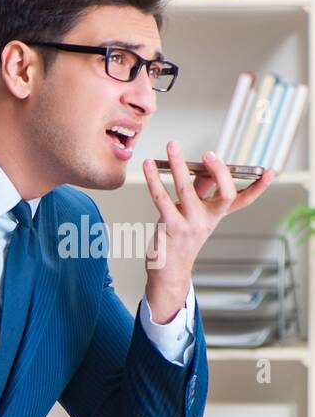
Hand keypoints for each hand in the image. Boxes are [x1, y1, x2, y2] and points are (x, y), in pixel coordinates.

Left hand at [141, 141, 274, 321]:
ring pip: (187, 190)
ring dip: (178, 165)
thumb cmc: (179, 239)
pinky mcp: (171, 227)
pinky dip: (154, 180)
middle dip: (219, 171)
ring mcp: (191, 224)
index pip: (243, 201)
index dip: (258, 188)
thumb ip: (199, 192)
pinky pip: (162, 198)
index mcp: (217, 216)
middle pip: (224, 193)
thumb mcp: (194, 215)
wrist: (168, 271)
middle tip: (209, 153)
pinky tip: (148, 166)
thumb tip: (202, 169)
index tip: (269, 173)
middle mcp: (208, 220)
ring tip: (173, 145)